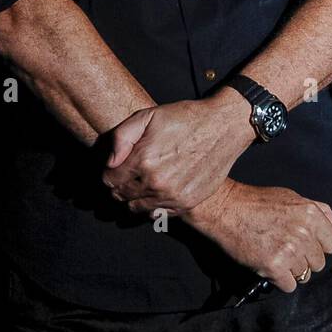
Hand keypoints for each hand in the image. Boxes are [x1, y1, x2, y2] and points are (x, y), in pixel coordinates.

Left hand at [102, 92, 254, 214]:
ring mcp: (172, 196)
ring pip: (136, 209)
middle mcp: (156, 182)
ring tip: (141, 183)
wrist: (222, 127)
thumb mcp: (148, 116)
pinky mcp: (186, 203)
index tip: (115, 167)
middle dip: (118, 186)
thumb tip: (109, 162)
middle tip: (127, 174)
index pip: (109, 180)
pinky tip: (156, 191)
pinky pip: (157, 215)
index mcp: (143, 159)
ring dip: (133, 198)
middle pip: (120, 196)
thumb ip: (122, 138)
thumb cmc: (185, 118)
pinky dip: (151, 206)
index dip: (109, 173)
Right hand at [181, 178, 331, 293]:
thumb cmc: (256, 202)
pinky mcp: (274, 266)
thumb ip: (322, 213)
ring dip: (290, 270)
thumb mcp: (292, 198)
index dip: (316, 245)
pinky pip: (289, 286)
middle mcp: (304, 233)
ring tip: (274, 254)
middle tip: (283, 247)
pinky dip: (278, 280)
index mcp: (311, 214)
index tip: (301, 241)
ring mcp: (290, 251)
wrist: (224, 208)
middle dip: (303, 258)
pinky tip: (267, 264)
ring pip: (304, 275)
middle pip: (318, 263)